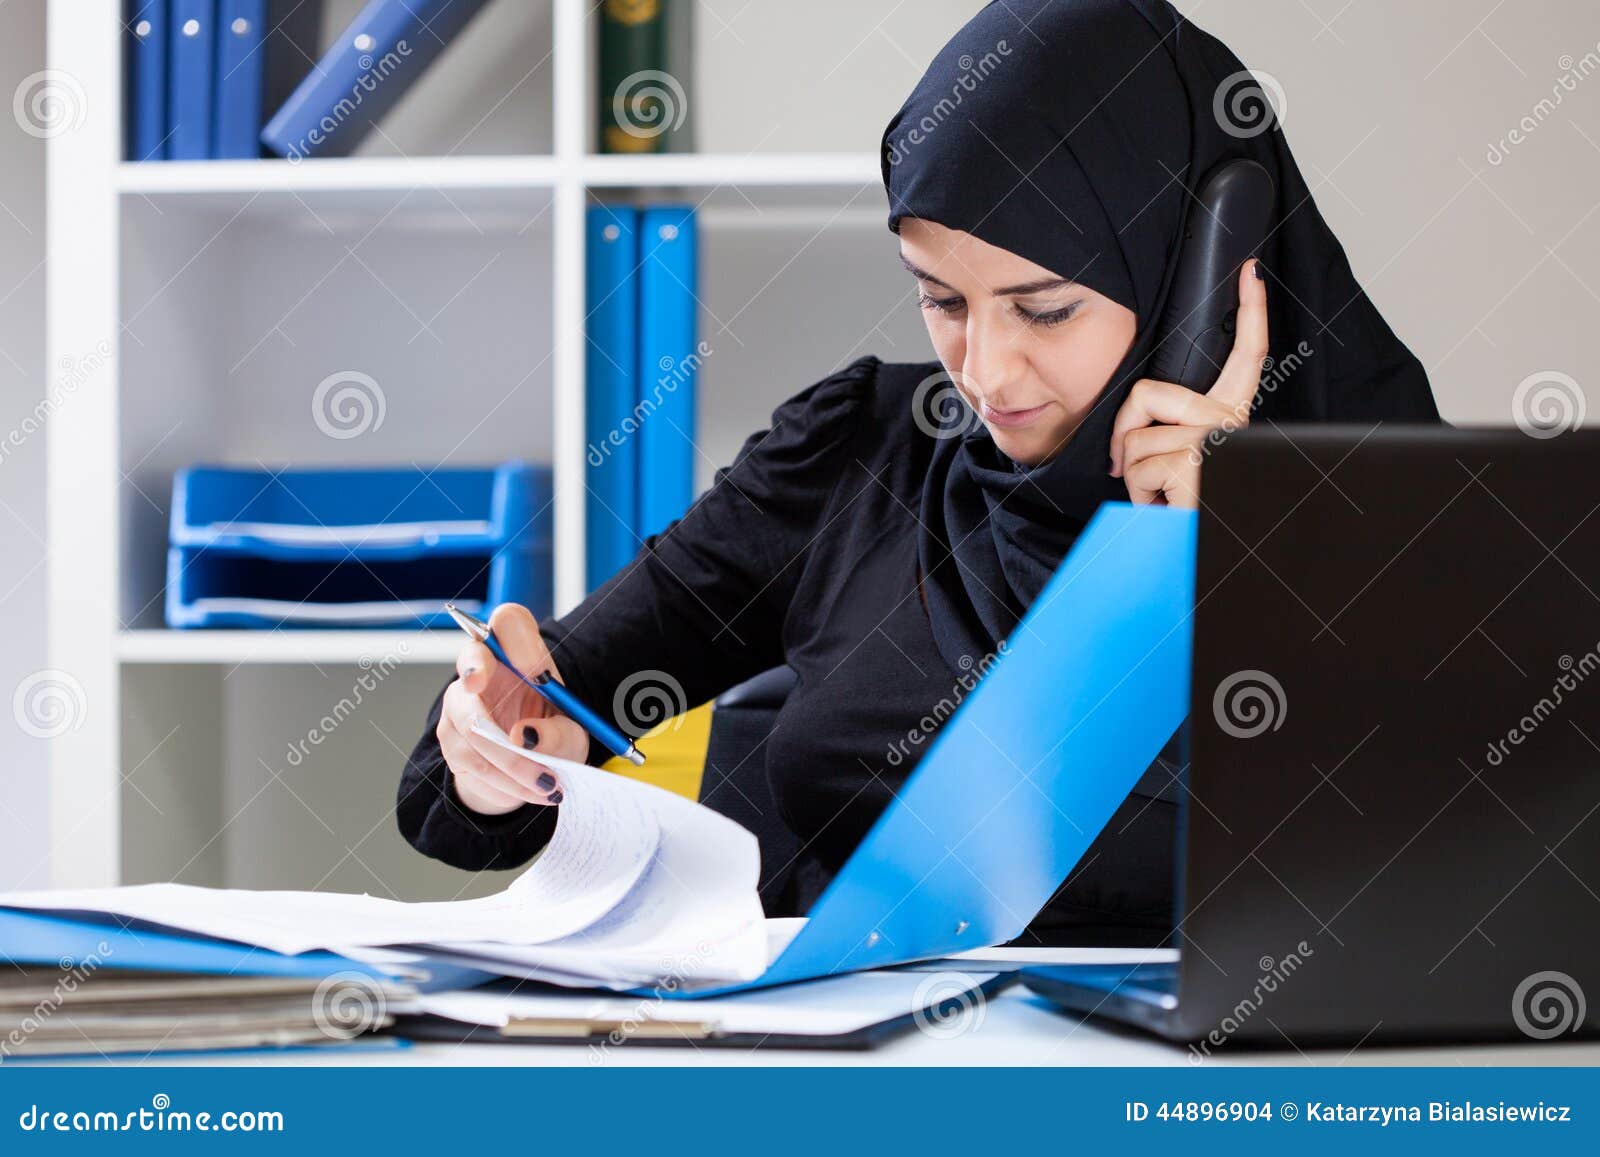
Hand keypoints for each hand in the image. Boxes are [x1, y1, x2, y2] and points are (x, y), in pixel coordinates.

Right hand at [437, 603, 590, 816]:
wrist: (528, 770)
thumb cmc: (552, 736)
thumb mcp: (573, 737)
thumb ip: (559, 734)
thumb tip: (524, 737)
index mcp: (519, 654)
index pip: (509, 622)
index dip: (519, 641)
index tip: (538, 673)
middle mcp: (484, 668)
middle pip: (472, 660)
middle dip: (481, 678)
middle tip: (504, 716)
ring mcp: (460, 701)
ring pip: (470, 723)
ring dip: (511, 761)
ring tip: (547, 784)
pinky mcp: (449, 736)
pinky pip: (469, 758)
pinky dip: (504, 780)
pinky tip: (529, 791)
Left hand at [1109, 259, 1268, 507]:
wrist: (1199, 559)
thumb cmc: (1192, 517)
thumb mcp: (1182, 469)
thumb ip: (1169, 438)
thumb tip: (1127, 447)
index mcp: (1231, 419)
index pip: (1246, 356)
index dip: (1251, 311)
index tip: (1250, 271)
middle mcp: (1231, 423)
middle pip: (1147, 392)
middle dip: (1123, 431)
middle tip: (1129, 469)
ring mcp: (1215, 439)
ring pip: (1135, 440)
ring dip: (1134, 481)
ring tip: (1164, 503)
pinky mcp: (1196, 460)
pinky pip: (1137, 468)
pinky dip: (1139, 498)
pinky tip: (1167, 513)